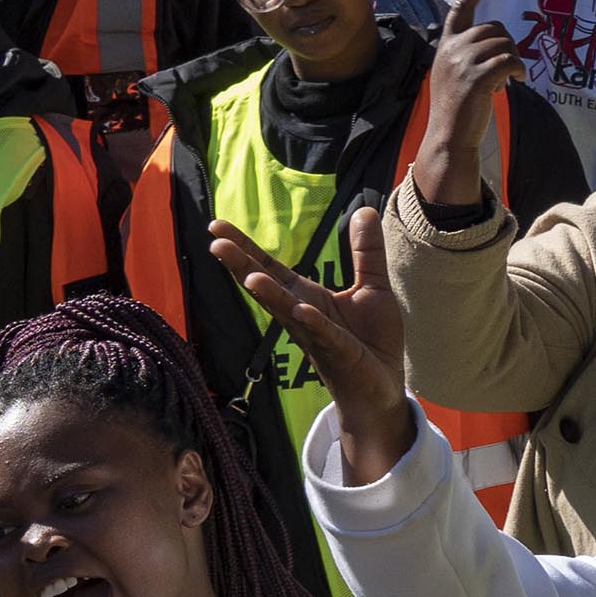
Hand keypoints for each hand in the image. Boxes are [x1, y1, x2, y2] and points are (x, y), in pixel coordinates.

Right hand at [209, 210, 409, 472]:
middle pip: (266, 287)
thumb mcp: (373, 287)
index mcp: (307, 297)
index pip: (270, 268)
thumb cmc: (370, 339)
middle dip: (241, 266)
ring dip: (271, 296)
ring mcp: (318, 335)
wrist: (381, 386)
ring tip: (251, 277)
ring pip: (288, 312)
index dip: (245, 248)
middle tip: (214, 243)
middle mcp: (302, 315)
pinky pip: (324, 334)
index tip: (215, 225)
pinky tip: (301, 309)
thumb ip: (366, 252)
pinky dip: (312, 322)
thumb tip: (363, 210)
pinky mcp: (339, 352)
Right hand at [416, 0, 522, 203]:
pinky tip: (516, 82)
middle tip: (507, 68)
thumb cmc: (458, 108)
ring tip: (509, 78)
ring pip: (504, 43)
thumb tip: (498, 45)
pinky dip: (519, 70)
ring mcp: (462, 62)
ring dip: (514, 59)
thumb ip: (468, 55)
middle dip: (508, 44)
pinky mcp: (477, 77)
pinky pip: (510, 60)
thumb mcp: (455, 74)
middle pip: (494, 28)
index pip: (460, 10)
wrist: (448, 136)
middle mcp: (451, 49)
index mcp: (445, 46)